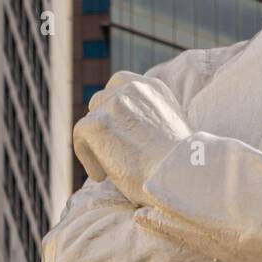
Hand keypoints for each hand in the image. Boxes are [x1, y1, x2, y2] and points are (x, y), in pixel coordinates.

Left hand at [74, 73, 191, 201]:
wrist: (179, 175)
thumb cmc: (181, 164)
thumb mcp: (173, 129)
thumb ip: (152, 118)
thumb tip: (132, 131)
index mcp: (154, 88)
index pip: (122, 85)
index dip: (115, 109)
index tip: (117, 131)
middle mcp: (134, 89)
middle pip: (102, 100)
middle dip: (104, 126)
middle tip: (113, 153)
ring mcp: (115, 103)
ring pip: (90, 119)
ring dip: (95, 143)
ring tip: (108, 169)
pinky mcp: (98, 122)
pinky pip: (80, 135)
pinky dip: (87, 157)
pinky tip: (103, 176)